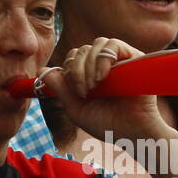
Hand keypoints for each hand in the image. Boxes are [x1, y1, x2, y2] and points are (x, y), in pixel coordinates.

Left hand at [43, 39, 174, 150]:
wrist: (132, 133)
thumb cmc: (108, 124)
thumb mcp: (77, 109)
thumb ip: (60, 89)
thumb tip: (43, 69)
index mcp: (90, 75)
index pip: (73, 58)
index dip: (69, 70)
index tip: (75, 91)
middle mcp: (104, 65)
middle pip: (81, 50)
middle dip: (77, 70)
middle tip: (84, 91)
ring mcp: (119, 60)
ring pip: (96, 45)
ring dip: (89, 64)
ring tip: (94, 85)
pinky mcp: (134, 57)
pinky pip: (113, 44)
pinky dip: (103, 58)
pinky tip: (103, 76)